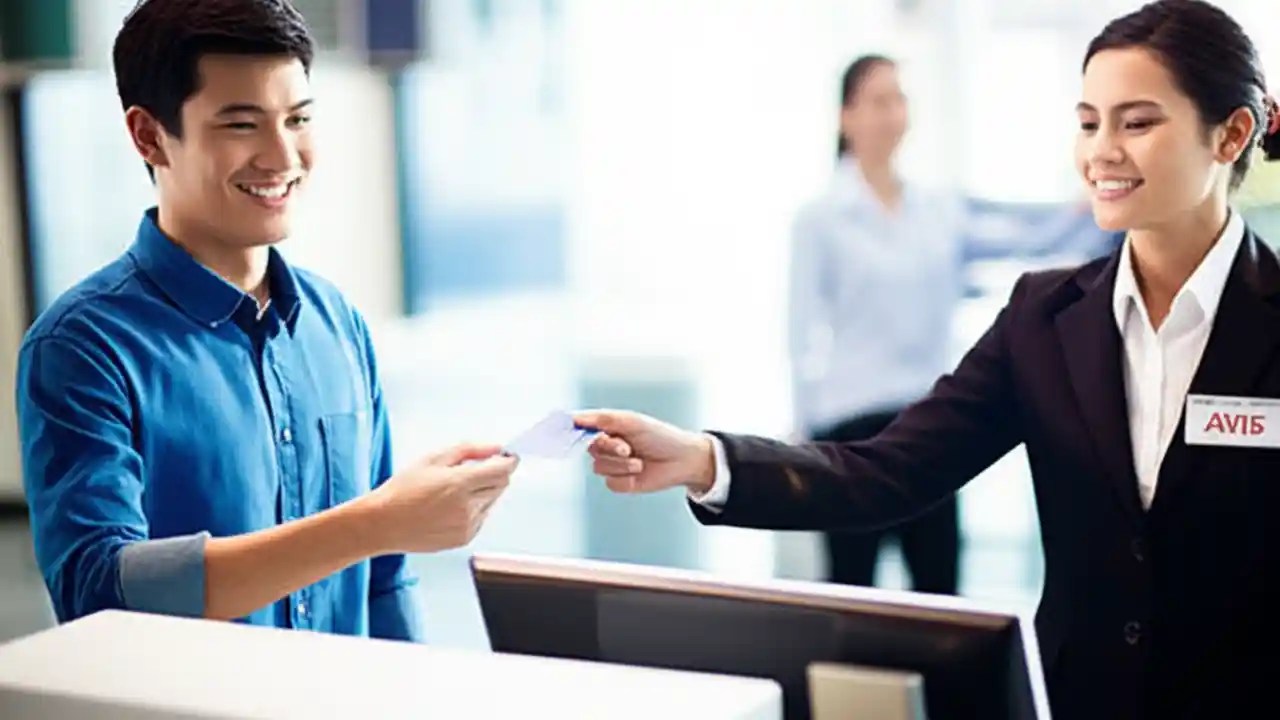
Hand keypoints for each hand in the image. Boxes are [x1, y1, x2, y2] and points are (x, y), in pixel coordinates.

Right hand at [363, 443, 517, 553]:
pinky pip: (482, 519)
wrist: (383, 523)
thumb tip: (496, 448)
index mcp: (460, 484)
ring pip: (492, 502)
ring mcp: (468, 525)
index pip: (502, 470)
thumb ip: (469, 450)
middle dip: (495, 474)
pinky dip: (475, 509)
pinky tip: (451, 507)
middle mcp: (468, 507)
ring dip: (484, 492)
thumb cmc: (402, 490)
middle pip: (501, 486)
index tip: (508, 456)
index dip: (509, 461)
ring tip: (454, 491)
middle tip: (475, 470)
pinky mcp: (464, 539)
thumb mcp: (433, 459)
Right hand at [574, 410, 715, 494]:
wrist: (682, 460)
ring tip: (639, 461)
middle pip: (590, 448)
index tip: (565, 429)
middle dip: (608, 448)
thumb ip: (603, 419)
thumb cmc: (659, 436)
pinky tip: (639, 473)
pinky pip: (610, 484)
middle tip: (627, 448)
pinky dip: (625, 478)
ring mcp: (613, 465)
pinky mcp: (621, 483)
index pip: (582, 427)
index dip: (571, 429)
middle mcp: (607, 446)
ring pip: (599, 468)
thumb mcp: (631, 422)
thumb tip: (575, 418)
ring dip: (621, 465)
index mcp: (608, 428)